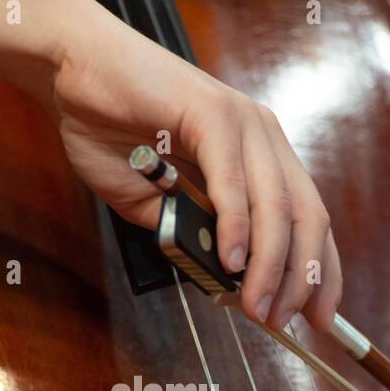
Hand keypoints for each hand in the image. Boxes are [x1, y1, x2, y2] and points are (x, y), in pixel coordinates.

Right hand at [38, 0, 340, 331]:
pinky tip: (232, 262)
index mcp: (258, 154)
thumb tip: (217, 275)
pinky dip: (236, 227)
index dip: (319, 271)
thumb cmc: (108, 129)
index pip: (307, 218)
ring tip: (257, 306)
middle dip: (301, 278)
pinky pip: (234, 181)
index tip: (318, 318)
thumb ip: (186, 233)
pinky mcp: (211, 112)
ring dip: (269, 265)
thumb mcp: (151, 203)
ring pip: (276, 205)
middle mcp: (261, 135)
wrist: (71, 69)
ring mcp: (241, 121)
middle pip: (306, 216)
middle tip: (283, 322)